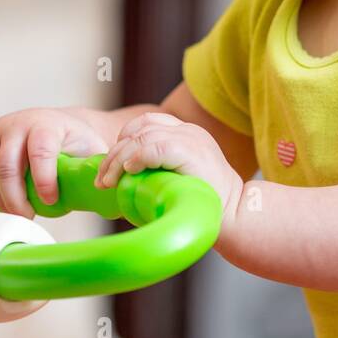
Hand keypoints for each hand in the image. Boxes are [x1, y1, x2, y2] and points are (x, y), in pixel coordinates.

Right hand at [0, 107, 108, 216]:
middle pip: (6, 165)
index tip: (50, 202)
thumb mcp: (91, 150)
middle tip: (26, 217)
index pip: (40, 151)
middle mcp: (17, 123)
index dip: (43, 180)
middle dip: (15, 198)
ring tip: (16, 211)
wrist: (56, 125)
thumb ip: (98, 168)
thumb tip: (107, 190)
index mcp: (47, 124)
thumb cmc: (75, 142)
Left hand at [95, 112, 244, 219]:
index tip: (112, 165)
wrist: (235, 216)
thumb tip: (120, 185)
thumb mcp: (178, 181)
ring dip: (119, 159)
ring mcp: (191, 139)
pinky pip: (156, 147)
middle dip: (115, 152)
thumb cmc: (204, 207)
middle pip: (140, 128)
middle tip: (102, 179)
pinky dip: (138, 158)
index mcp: (187, 134)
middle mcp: (189, 132)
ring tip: (109, 181)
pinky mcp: (191, 151)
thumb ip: (156, 174)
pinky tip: (129, 172)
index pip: (148, 122)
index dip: (124, 139)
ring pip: (143, 137)